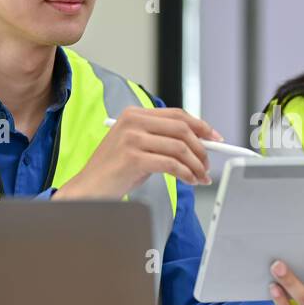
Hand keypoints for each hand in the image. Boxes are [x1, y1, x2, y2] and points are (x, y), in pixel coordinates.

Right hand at [54, 106, 221, 199]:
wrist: (88, 189)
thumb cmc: (114, 171)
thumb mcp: (137, 146)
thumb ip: (162, 139)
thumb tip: (198, 144)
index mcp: (135, 114)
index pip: (177, 114)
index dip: (201, 126)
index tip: (216, 139)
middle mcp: (133, 121)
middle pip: (182, 129)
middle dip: (201, 148)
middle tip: (208, 165)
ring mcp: (132, 139)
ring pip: (180, 147)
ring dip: (196, 165)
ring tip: (200, 177)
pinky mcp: (133, 158)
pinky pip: (171, 164)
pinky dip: (186, 174)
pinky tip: (189, 181)